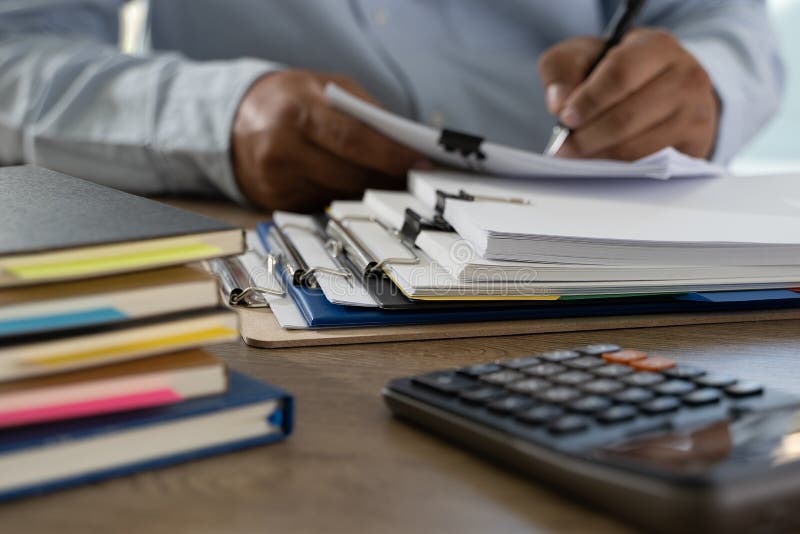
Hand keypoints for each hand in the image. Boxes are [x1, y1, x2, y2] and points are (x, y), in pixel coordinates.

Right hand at [232, 70, 420, 211]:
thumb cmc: (289, 100)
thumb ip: (363, 111)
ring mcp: (276, 180)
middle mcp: (281, 148)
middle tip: (415, 178)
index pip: (353, 139)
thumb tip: (406, 141)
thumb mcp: (323, 88)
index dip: (390, 154)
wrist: (233, 120)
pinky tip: (357, 189)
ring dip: (370, 192)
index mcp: (296, 111)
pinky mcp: (276, 202)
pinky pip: (323, 204)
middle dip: (387, 178)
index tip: (420, 162)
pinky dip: (343, 197)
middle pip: (349, 174)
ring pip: (339, 195)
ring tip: (393, 182)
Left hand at [538, 29, 718, 159]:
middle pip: (627, 117)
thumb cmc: (614, 72)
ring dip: (599, 157)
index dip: (588, 100)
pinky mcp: (696, 145)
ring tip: (577, 157)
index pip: (620, 74)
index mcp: (657, 47)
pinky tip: (601, 167)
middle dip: (587, 137)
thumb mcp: (583, 56)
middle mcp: (686, 76)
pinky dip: (620, 172)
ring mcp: (696, 113)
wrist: (658, 90)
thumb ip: (563, 69)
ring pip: (638, 147)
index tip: (566, 118)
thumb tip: (559, 103)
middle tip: (563, 147)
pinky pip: (651, 167)